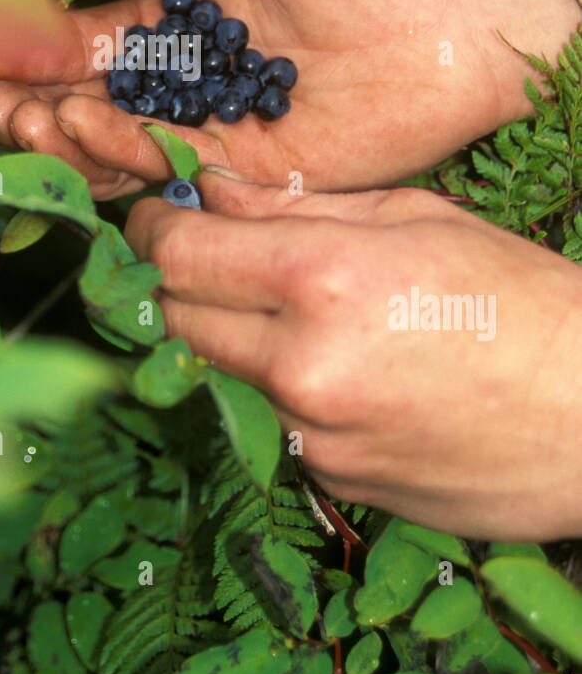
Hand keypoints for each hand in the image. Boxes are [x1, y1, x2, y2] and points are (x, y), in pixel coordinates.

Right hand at [0, 0, 579, 195]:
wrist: (447, 22)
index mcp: (179, 18)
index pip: (86, 40)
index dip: (34, 47)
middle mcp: (188, 82)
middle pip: (87, 103)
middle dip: (34, 104)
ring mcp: (213, 132)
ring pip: (116, 146)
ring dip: (63, 136)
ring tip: (28, 115)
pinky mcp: (245, 177)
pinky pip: (167, 172)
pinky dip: (121, 156)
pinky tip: (88, 128)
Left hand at [124, 175, 581, 540]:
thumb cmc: (520, 297)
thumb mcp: (412, 217)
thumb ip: (293, 207)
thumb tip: (208, 191)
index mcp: (323, 280)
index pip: (178, 256)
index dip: (153, 231)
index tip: (158, 217)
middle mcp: (303, 366)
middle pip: (178, 321)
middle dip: (181, 285)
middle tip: (212, 260)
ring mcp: (314, 436)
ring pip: (221, 375)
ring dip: (236, 340)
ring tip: (305, 317)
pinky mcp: (333, 482)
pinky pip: (274, 424)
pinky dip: (286, 392)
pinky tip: (350, 373)